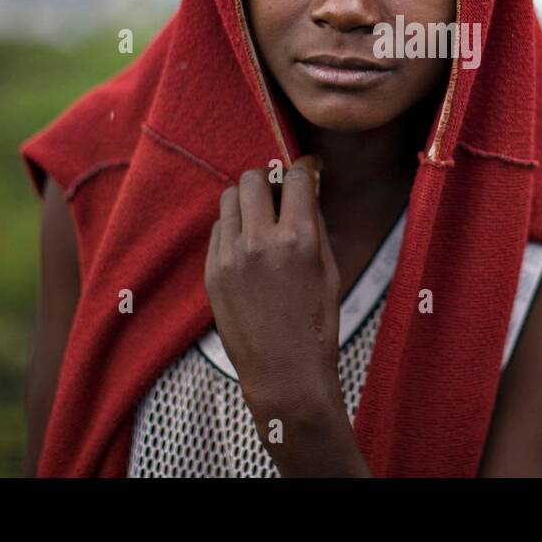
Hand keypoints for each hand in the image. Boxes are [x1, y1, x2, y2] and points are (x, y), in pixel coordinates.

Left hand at [204, 156, 342, 420]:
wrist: (284, 373)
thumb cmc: (316, 323)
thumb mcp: (329, 269)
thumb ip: (315, 224)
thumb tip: (308, 190)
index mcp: (298, 239)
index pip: (295, 178)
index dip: (305, 168)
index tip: (308, 169)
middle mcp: (260, 241)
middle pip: (253, 179)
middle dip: (269, 179)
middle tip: (280, 194)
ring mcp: (230, 256)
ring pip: (229, 198)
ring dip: (248, 199)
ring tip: (262, 217)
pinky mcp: (212, 271)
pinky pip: (218, 229)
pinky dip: (233, 226)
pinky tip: (248, 244)